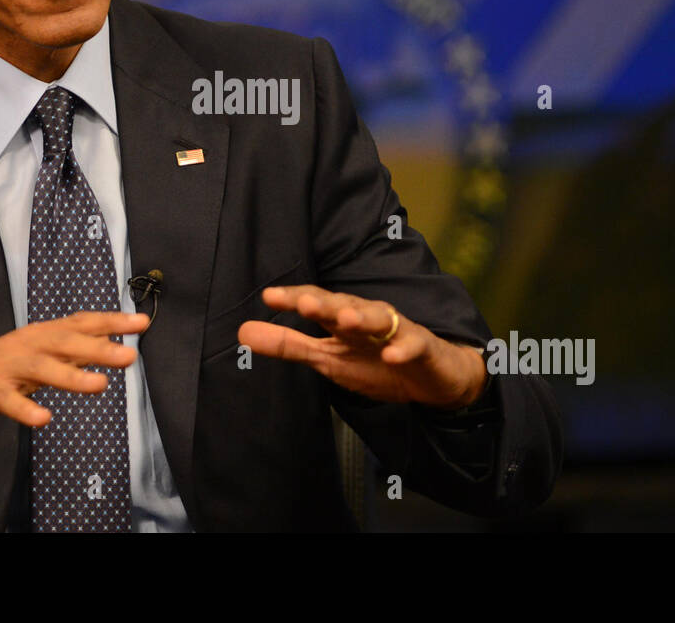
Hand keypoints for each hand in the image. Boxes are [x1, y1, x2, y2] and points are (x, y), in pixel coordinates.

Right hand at [0, 310, 149, 473]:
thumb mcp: (34, 359)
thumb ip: (68, 354)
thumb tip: (110, 349)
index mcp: (38, 335)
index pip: (79, 323)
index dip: (110, 322)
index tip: (142, 324)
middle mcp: (23, 344)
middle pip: (64, 341)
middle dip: (99, 347)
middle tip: (130, 356)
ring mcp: (2, 366)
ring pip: (40, 367)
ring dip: (70, 376)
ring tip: (100, 386)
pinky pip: (7, 401)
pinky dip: (25, 409)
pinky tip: (44, 419)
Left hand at [239, 285, 485, 409]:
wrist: (432, 377)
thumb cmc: (375, 362)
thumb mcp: (326, 358)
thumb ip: (286, 345)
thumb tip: (242, 332)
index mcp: (342, 319)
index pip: (316, 303)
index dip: (294, 299)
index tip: (269, 297)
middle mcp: (367, 318)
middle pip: (344, 305)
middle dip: (325, 303)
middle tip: (304, 302)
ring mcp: (396, 331)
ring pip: (379, 319)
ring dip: (362, 318)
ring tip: (345, 319)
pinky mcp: (421, 348)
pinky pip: (412, 346)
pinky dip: (402, 349)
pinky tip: (392, 355)